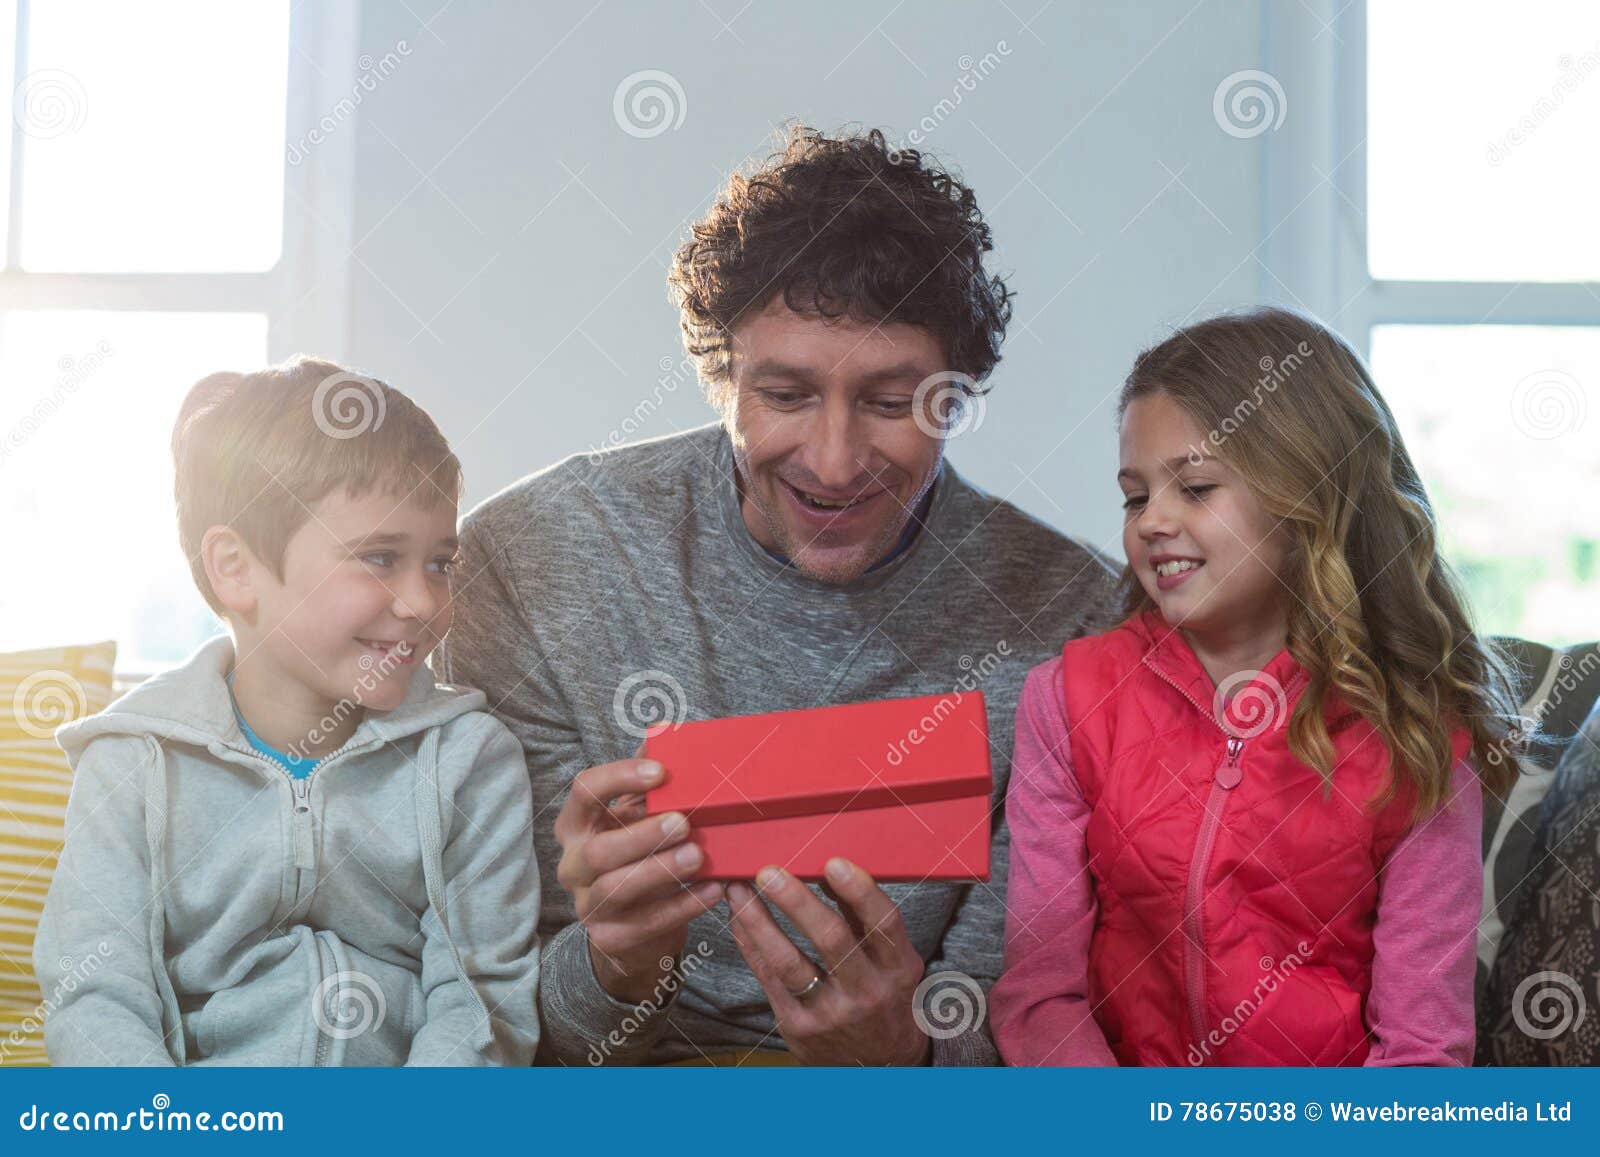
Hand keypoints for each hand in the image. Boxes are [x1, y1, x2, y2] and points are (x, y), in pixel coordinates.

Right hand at [553, 752, 722, 1002]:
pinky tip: (712, 890)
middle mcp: (573, 865)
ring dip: (660, 871)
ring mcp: (586, 904)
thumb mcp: (638, 815)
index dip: (619, 779)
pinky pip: (644, 924)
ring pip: (616, 889)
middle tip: (684, 822)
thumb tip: (664, 733)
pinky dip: (681, 907)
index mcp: (576, 825)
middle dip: (643, 836)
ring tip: (698, 856)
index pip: (584, 792)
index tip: (661, 772)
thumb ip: (646, 780)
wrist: (634, 924)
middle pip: (599, 851)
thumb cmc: (638, 855)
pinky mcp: (608, 937)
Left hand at [727, 857, 930, 1064]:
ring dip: (758, 922)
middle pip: (831, 939)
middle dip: (796, 902)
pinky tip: (737, 917)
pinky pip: (767, 979)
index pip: (883, 924)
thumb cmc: (883, 994)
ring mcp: (830, 1013)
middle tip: (768, 871)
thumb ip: (864, 918)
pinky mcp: (797, 1026)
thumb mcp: (893, 960)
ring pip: (789, 962)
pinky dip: (749, 944)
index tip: (833, 862)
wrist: (877, 1064)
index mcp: (897, 968)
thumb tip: (829, 868)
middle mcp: (867, 991)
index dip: (860, 891)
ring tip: (738, 891)